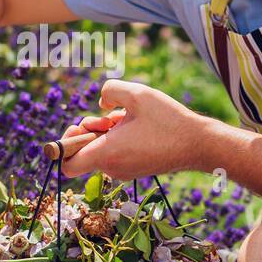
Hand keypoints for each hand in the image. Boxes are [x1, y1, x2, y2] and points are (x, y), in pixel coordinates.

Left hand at [58, 79, 209, 180]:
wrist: (198, 144)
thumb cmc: (168, 120)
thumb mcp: (137, 93)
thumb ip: (110, 90)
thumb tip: (101, 103)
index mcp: (107, 153)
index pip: (67, 164)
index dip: (63, 147)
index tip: (77, 130)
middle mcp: (112, 167)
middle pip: (83, 152)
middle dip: (90, 130)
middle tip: (108, 118)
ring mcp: (123, 171)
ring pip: (100, 150)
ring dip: (107, 132)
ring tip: (127, 119)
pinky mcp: (134, 170)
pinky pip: (115, 154)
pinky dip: (118, 139)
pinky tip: (136, 127)